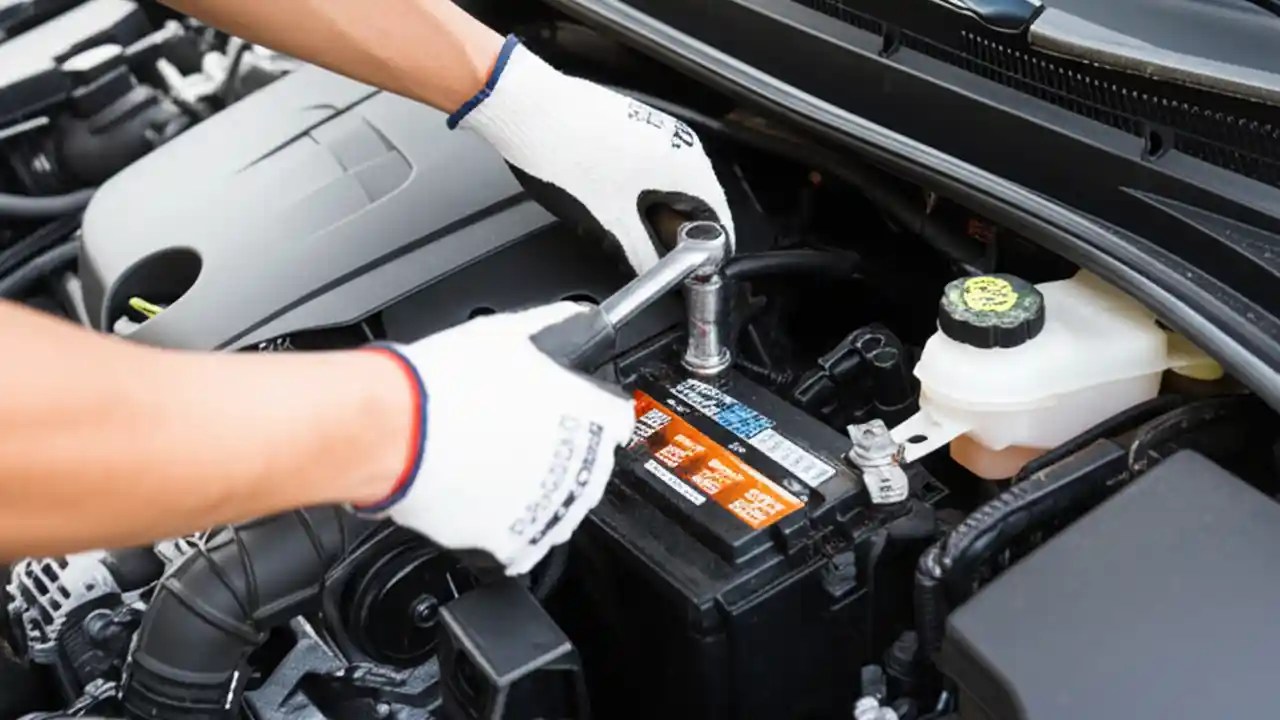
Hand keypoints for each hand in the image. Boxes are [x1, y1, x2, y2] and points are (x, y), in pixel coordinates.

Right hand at [358, 303, 634, 575]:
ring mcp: (549, 509)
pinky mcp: (515, 542)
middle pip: (588, 466)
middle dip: (560, 453)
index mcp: (590, 415)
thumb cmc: (445, 381)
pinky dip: (507, 530)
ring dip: (537, 492)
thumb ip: (552, 327)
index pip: (615, 418)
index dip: (590, 411)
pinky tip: (483, 504)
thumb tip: (573, 320)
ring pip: (558, 507)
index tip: (572, 413)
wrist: (398, 430)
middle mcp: (580, 467)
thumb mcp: (508, 333)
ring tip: (495, 470)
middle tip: (518, 438)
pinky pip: (523, 544)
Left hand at [449, 36, 734, 272]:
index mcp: (687, 166)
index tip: (695, 272)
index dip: (708, 251)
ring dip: (658, 213)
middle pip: (697, 202)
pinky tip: (615, 205)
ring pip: (672, 185)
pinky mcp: (634, 126)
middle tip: (657, 260)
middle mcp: (680, 143)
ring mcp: (657, 130)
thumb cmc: (566, 152)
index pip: (719, 218)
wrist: (526, 106)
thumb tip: (656, 275)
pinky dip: (643, 192)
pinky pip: (652, 168)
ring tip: (629, 234)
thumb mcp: (609, 221)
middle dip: (680, 233)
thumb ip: (641, 254)